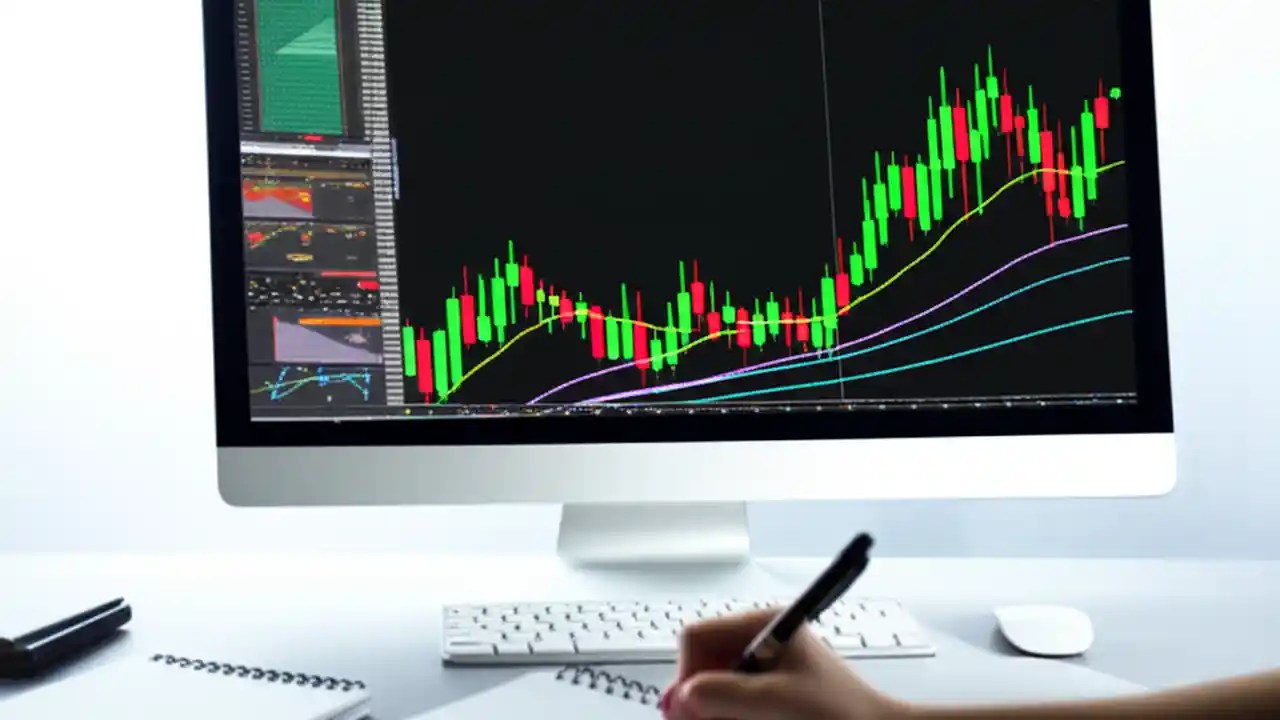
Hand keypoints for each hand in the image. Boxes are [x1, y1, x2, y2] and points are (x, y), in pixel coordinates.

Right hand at [661, 609, 909, 719]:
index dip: (688, 674)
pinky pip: (728, 707)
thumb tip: (681, 697)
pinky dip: (727, 719)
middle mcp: (756, 643)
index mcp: (761, 625)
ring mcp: (759, 672)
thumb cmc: (843, 713)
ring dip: (714, 713)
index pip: (697, 638)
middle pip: (700, 667)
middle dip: (700, 700)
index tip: (692, 711)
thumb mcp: (778, 701)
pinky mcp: (763, 697)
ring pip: (711, 691)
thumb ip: (727, 695)